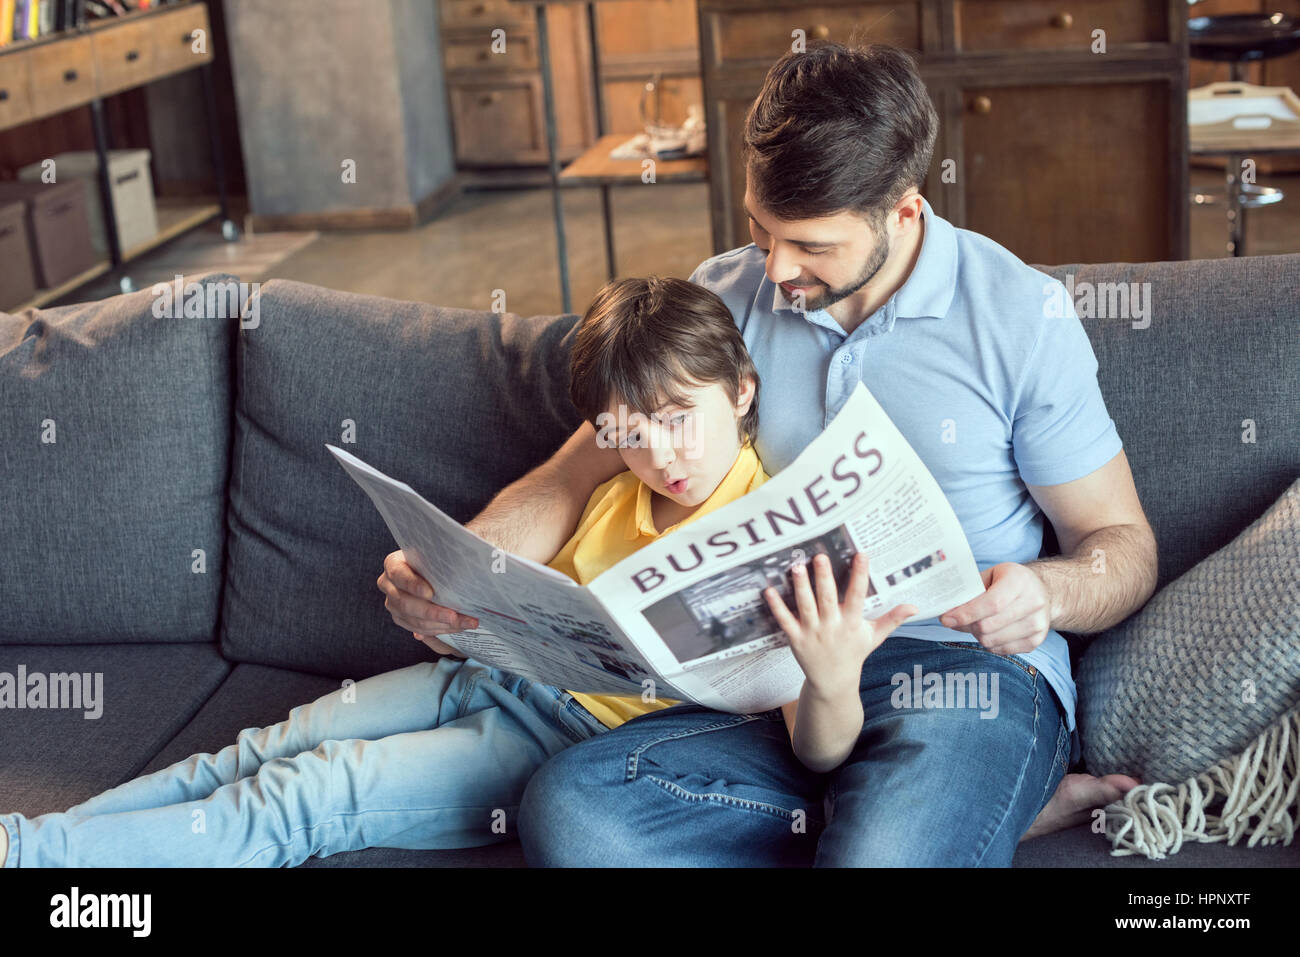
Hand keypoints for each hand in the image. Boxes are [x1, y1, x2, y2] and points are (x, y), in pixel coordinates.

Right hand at [377, 549, 477, 653]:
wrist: (433, 570)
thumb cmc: (437, 558)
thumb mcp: (438, 552)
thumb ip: (447, 555)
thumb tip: (473, 555)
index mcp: (393, 564)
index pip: (399, 574)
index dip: (413, 585)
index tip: (430, 593)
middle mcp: (388, 584)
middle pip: (405, 603)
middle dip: (433, 612)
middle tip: (454, 616)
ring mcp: (393, 604)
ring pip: (414, 620)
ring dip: (441, 624)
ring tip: (465, 622)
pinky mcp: (401, 618)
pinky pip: (419, 629)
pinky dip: (440, 629)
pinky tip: (458, 626)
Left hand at [763, 552, 916, 696]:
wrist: (833, 682)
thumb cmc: (854, 654)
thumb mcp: (875, 637)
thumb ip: (892, 619)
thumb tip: (915, 606)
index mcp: (852, 623)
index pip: (858, 596)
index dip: (860, 575)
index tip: (861, 555)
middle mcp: (832, 626)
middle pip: (828, 598)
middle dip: (824, 577)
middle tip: (820, 556)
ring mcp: (813, 633)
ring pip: (806, 606)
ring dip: (800, 587)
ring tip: (796, 567)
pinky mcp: (796, 639)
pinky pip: (785, 620)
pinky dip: (777, 606)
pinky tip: (769, 591)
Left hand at [939, 562, 1051, 654]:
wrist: (1042, 591)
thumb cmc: (1009, 581)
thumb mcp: (990, 576)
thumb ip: (970, 591)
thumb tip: (947, 612)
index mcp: (1019, 581)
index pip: (991, 603)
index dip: (966, 614)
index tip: (946, 619)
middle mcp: (1033, 602)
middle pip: (989, 626)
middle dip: (966, 625)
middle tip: (956, 620)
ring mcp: (1038, 623)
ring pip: (992, 641)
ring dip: (976, 635)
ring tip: (976, 623)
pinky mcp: (1037, 640)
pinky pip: (1001, 650)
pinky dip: (989, 643)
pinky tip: (990, 631)